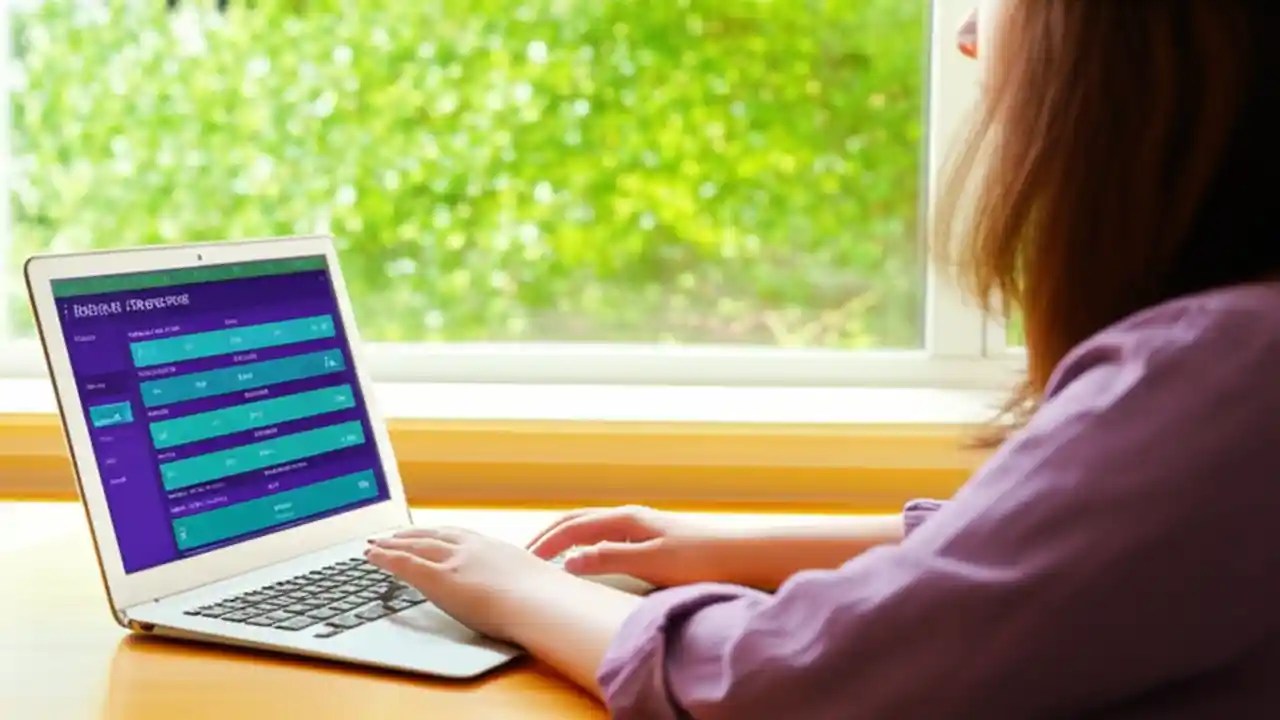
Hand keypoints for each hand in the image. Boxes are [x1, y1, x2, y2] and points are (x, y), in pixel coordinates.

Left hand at [365, 526, 562, 640]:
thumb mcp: (533, 583)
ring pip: (415, 545)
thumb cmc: (546, 601)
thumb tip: (525, 595)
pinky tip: (371, 555)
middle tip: (392, 534)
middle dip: (410, 534)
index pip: (458, 535)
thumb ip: (519, 585)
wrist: (542, 603)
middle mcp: (471, 548)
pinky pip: (405, 563)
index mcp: (494, 547)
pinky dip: (385, 557)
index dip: (438, 534)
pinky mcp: (440, 578)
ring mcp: (455, 561)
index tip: (426, 532)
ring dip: (392, 543)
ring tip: (376, 543)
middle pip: (433, 535)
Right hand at [526, 505, 732, 587]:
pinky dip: (587, 545)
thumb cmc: (700, 559)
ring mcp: (643, 527)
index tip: (524, 561)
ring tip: (550, 556)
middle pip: (579, 521)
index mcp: (626, 519)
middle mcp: (632, 517)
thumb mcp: (651, 562)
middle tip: (526, 553)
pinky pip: (607, 537)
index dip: (546, 543)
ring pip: (593, 528)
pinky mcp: (654, 540)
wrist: (742, 555)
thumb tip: (570, 560)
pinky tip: (590, 560)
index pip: (573, 527)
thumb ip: (609, 559)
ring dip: (568, 538)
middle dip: (550, 535)